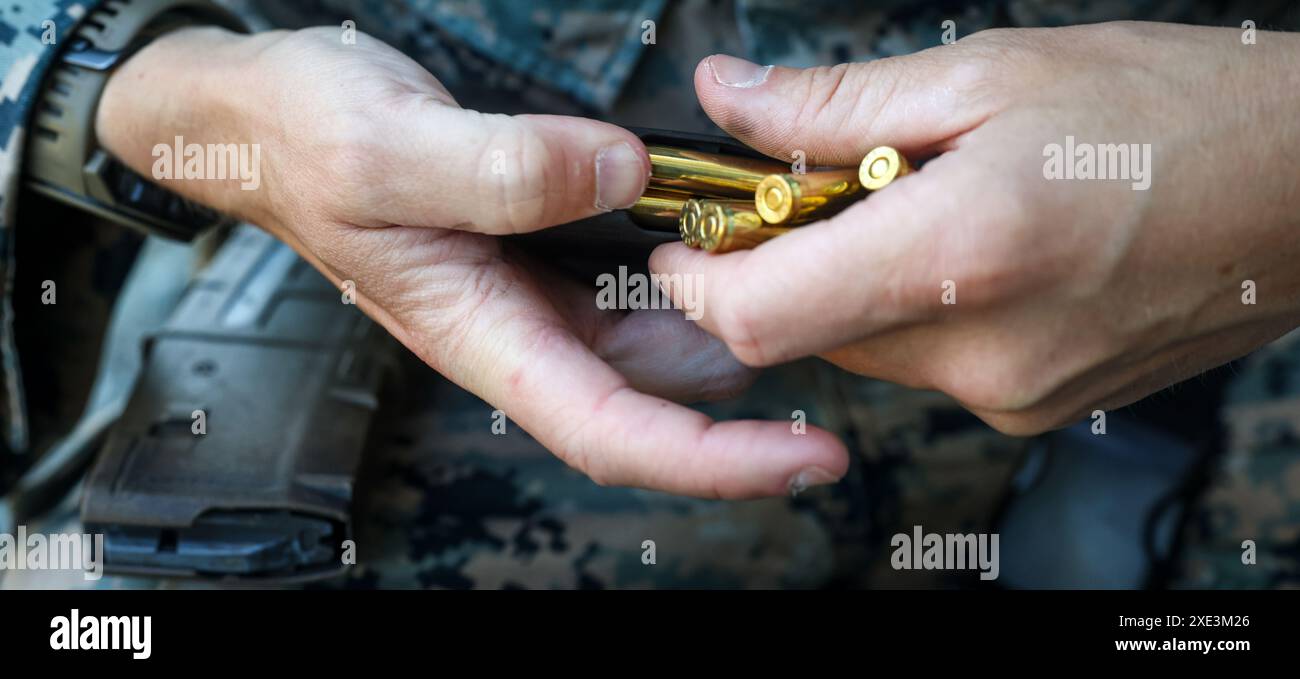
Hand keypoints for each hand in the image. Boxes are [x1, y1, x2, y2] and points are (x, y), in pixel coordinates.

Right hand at [95, 27, 848, 496]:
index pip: (610, 432)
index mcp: (480, 334)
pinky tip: (734, 240)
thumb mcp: (384, 147)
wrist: (266, 120)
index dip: (714, 461)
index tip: (807, 460)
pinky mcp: (543, 254)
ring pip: (656, 345)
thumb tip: (619, 174)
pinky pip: (637, 287)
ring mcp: (534, 297)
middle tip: (843, 334)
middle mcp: (518, 331)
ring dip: (734, 331)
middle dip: (753, 397)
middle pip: (654, 402)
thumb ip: (501, 170)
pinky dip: (694, 276)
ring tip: (808, 284)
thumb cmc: (302, 140)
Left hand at [652, 22, 1299, 434]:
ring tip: (918, 204)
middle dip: (784, 265)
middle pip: (805, 333)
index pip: (761, 316)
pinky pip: (926, 366)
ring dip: (853, 283)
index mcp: (961, 259)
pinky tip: (968, 249)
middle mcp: (981, 356)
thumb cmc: (1174, 114)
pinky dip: (913, 310)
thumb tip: (730, 99)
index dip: (696, 283)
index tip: (687, 240)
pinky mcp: (1034, 411)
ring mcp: (1012, 397)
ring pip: (864, 349)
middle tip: (816, 188)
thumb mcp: (991, 73)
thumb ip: (837, 105)